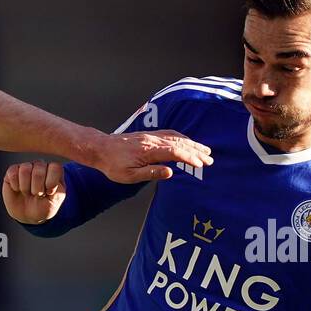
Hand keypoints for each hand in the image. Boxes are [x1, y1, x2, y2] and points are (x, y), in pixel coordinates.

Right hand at [3, 160, 64, 224]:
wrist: (27, 215)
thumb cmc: (43, 207)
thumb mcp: (54, 202)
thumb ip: (58, 192)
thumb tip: (52, 183)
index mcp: (54, 171)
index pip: (55, 167)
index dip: (51, 182)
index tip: (49, 193)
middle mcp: (40, 166)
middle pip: (39, 169)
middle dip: (37, 188)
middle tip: (36, 195)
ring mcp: (26, 167)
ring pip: (25, 169)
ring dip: (25, 187)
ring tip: (27, 193)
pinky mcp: (12, 171)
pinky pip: (13, 173)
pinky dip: (15, 185)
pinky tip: (17, 189)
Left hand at [87, 128, 212, 184]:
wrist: (101, 149)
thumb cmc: (113, 165)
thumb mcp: (129, 176)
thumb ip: (151, 173)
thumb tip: (170, 172)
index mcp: (149, 151)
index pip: (175, 152)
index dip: (190, 157)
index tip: (201, 164)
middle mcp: (152, 141)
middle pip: (179, 144)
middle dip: (196, 151)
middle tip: (210, 159)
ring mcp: (151, 136)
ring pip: (176, 138)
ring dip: (192, 144)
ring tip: (205, 151)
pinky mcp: (149, 135)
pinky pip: (170, 134)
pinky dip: (182, 138)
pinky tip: (187, 142)